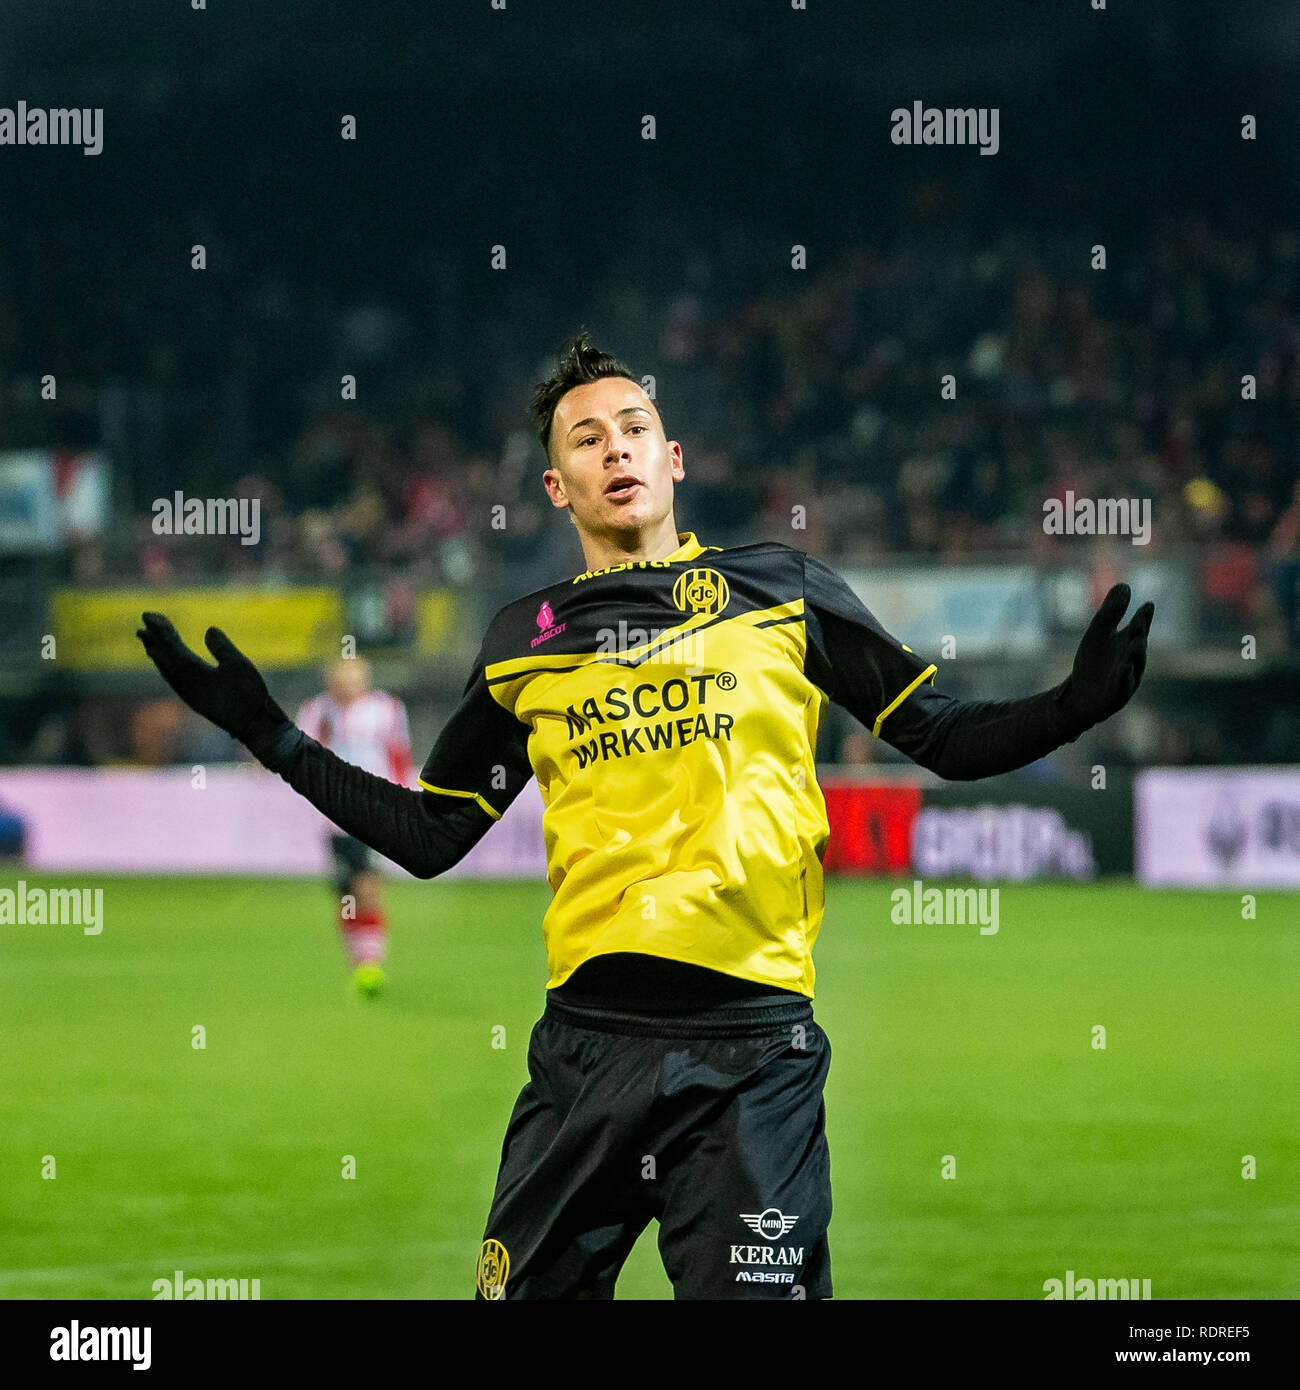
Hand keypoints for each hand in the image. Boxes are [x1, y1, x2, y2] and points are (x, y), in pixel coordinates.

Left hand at [136, 612, 290, 748]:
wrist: (254, 727)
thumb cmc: (249, 696)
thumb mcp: (241, 667)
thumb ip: (223, 648)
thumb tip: (209, 629)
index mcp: (194, 674)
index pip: (172, 648)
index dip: (160, 631)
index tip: (148, 616)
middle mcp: (185, 685)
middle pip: (165, 659)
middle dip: (155, 641)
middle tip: (143, 624)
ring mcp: (189, 694)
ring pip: (168, 671)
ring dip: (158, 655)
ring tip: (149, 643)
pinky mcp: (196, 700)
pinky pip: (175, 680)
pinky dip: (168, 668)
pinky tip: (169, 666)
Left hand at [1062, 583, 1153, 729]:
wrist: (1080, 694)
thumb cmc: (1094, 662)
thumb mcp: (1099, 633)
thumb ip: (1112, 611)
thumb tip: (1125, 585)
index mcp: (1130, 644)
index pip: (1139, 628)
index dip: (1144, 618)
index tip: (1147, 605)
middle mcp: (1133, 661)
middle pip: (1138, 646)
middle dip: (1139, 634)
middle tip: (1139, 622)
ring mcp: (1126, 680)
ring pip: (1133, 667)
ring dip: (1135, 656)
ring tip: (1135, 643)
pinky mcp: (1116, 697)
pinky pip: (1122, 687)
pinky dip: (1124, 678)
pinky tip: (1122, 668)